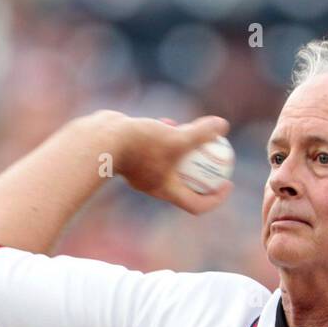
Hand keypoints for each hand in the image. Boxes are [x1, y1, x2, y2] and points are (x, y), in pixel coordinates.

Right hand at [108, 112, 233, 214]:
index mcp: (166, 191)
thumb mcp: (177, 137)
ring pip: (168, 164)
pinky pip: (153, 150)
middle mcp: (154, 185)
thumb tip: (224, 126)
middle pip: (185, 185)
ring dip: (182, 152)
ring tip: (192, 133)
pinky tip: (169, 121)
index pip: (197, 205)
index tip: (227, 183)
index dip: (216, 198)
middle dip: (203, 173)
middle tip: (216, 158)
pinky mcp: (131, 156)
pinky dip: (163, 139)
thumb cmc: (140, 144)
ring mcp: (141, 171)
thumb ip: (201, 133)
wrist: (101, 140)